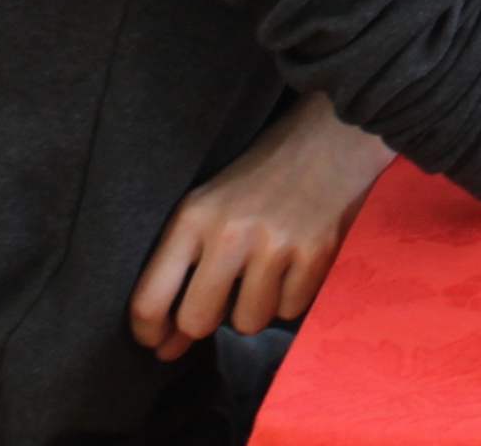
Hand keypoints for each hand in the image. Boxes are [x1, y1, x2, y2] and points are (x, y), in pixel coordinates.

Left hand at [129, 92, 394, 362]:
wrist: (331, 134)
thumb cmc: (261, 175)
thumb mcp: (209, 206)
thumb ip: (183, 271)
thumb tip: (167, 347)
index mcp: (193, 217)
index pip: (149, 300)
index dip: (148, 333)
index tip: (158, 341)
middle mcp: (231, 233)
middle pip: (198, 321)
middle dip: (206, 323)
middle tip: (221, 301)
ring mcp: (277, 245)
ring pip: (249, 322)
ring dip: (255, 308)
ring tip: (265, 271)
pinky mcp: (317, 253)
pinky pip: (291, 309)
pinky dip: (291, 296)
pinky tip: (295, 263)